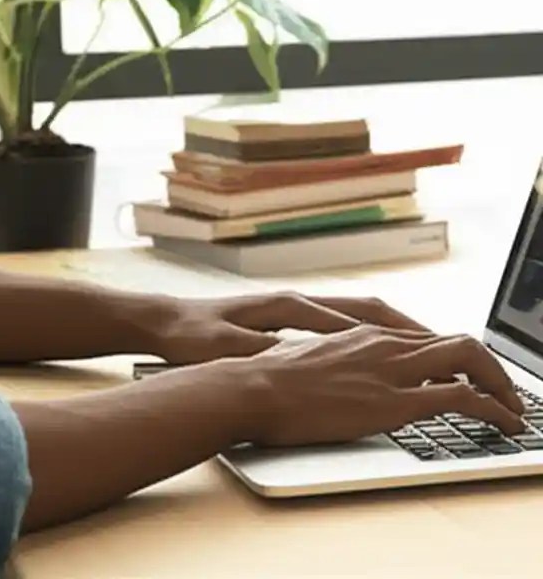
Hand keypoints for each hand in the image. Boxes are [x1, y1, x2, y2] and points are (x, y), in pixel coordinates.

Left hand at [148, 291, 429, 364]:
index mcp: (287, 307)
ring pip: (354, 312)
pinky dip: (364, 332)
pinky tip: (375, 349)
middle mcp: (294, 301)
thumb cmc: (190, 337)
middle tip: (444, 346)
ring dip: (389, 327)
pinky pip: (337, 321)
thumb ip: (265, 354)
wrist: (160, 322)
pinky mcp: (281, 318)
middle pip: (366, 308)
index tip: (427, 350)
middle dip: (406, 327)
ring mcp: (289, 308)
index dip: (393, 335)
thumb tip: (301, 358)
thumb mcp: (226, 350)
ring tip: (423, 347)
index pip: (355, 317)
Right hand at [235, 325, 525, 445]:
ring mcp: (390, 368)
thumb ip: (323, 366)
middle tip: (500, 391)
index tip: (463, 375)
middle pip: (454, 340)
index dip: (450, 355)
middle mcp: (380, 341)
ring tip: (510, 408)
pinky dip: (493, 407)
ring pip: (469, 358)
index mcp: (356, 333)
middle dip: (487, 365)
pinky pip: (462, 395)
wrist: (245, 389)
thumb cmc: (257, 382)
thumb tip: (328, 381)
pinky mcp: (394, 400)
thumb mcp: (296, 363)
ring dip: (499, 383)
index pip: (421, 335)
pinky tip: (501, 422)